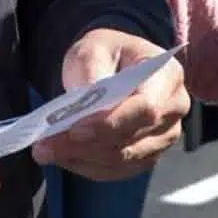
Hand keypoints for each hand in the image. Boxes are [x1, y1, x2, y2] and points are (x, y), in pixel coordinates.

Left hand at [33, 30, 188, 180]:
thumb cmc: (107, 53)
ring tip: (45, 151)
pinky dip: (87, 166)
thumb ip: (93, 70)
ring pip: (122, 159)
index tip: (74, 129)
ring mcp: (164, 137)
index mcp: (167, 76)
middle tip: (44, 146)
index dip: (111, 123)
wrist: (115, 67)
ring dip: (81, 158)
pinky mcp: (148, 155)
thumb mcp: (95, 47)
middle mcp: (173, 110)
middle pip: (131, 138)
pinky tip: (63, 157)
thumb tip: (87, 105)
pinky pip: (118, 170)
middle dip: (85, 145)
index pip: (146, 108)